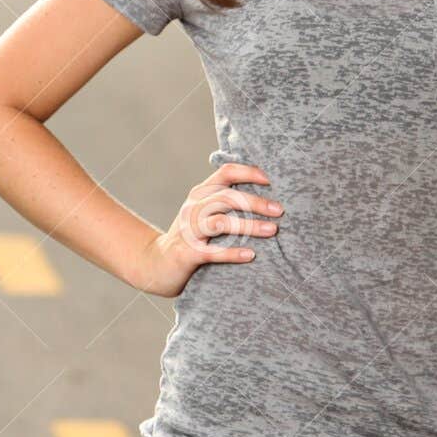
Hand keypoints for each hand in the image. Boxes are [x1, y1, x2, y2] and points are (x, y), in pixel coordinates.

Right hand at [138, 161, 282, 296]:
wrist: (156, 264)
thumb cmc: (190, 237)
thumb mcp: (204, 213)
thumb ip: (227, 202)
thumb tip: (269, 196)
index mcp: (200, 193)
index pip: (226, 173)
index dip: (250, 172)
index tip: (273, 179)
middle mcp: (193, 208)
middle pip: (227, 197)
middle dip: (256, 202)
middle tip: (280, 210)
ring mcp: (188, 230)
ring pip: (221, 222)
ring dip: (249, 225)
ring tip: (272, 230)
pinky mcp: (187, 253)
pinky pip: (212, 251)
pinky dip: (232, 253)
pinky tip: (251, 255)